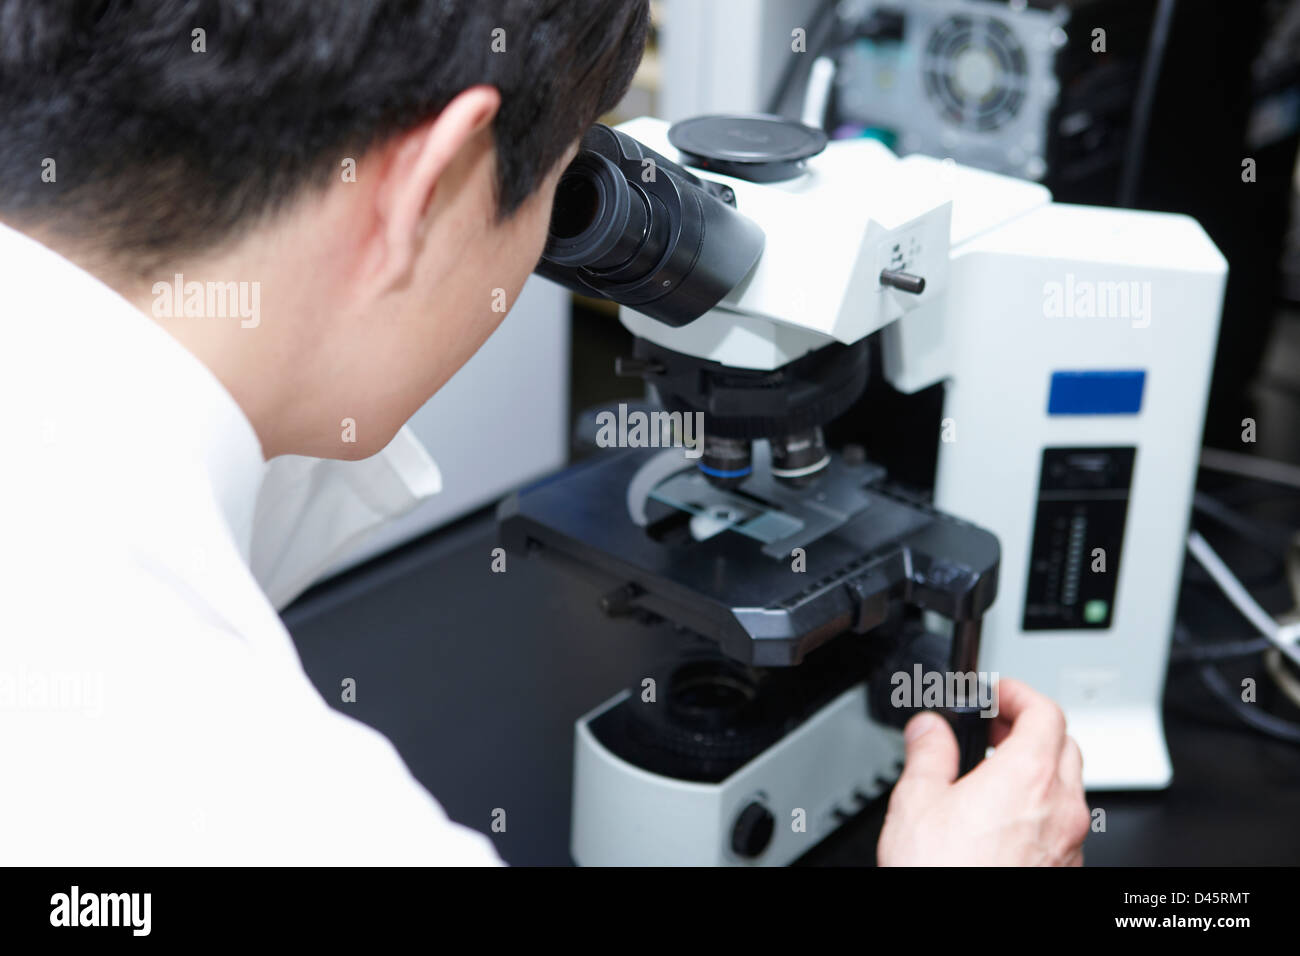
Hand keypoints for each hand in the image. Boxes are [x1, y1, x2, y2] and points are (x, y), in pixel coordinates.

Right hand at [876, 678, 1089, 865]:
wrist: (963, 941)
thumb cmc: (943, 876)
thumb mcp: (917, 802)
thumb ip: (928, 753)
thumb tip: (929, 727)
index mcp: (1027, 777)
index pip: (1045, 711)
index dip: (1019, 692)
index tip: (996, 692)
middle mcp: (1060, 808)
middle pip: (1065, 745)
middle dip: (1031, 727)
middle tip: (995, 727)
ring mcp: (1069, 844)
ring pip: (1068, 787)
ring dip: (1038, 769)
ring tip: (994, 774)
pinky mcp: (1065, 871)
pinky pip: (1063, 825)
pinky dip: (1040, 808)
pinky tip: (1003, 820)